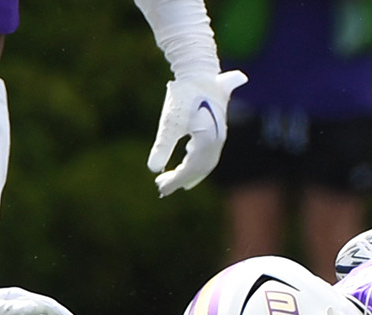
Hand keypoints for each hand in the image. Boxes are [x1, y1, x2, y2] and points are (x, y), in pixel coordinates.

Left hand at [148, 70, 248, 195]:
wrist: (198, 70)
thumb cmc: (183, 94)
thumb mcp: (170, 122)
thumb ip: (162, 146)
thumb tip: (152, 169)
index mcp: (209, 141)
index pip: (192, 169)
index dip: (176, 180)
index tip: (160, 188)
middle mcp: (218, 140)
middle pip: (201, 168)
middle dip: (181, 179)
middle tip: (162, 188)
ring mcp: (219, 134)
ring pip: (206, 161)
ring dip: (190, 172)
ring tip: (174, 179)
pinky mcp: (216, 127)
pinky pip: (208, 152)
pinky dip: (196, 162)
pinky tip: (186, 160)